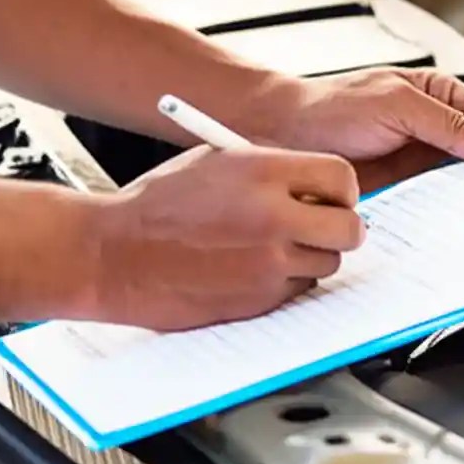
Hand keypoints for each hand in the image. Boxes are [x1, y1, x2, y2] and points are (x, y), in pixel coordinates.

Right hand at [86, 145, 365, 330]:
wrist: (113, 255)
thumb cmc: (157, 206)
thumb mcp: (216, 163)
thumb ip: (271, 169)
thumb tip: (315, 185)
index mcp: (264, 173)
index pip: (342, 178)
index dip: (341, 190)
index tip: (332, 196)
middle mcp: (274, 218)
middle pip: (351, 229)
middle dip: (340, 227)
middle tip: (321, 226)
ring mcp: (269, 264)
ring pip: (327, 263)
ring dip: (310, 256)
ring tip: (271, 246)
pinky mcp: (258, 300)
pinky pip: (297, 290)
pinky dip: (285, 282)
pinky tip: (250, 268)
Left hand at [283, 67, 463, 190]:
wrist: (283, 135)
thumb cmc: (332, 108)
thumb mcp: (397, 106)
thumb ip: (448, 123)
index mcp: (436, 92)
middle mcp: (431, 125)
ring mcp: (417, 157)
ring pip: (458, 176)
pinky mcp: (403, 185)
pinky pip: (433, 198)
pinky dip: (442, 206)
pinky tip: (444, 215)